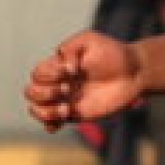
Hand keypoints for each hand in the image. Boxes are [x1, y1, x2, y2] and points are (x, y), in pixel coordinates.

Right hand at [25, 31, 144, 131]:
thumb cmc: (112, 53)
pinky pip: (53, 124)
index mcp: (58, 67)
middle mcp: (58, 84)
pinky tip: (65, 117)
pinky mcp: (76, 114)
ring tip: (68, 108)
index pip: (37, 73)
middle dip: (46, 92)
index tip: (74, 69)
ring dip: (48, 110)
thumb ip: (70, 47)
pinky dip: (51, 124)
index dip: (51, 73)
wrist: (133, 72)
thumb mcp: (89, 40)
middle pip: (31, 92)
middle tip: (70, 88)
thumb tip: (62, 66)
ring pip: (37, 110)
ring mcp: (65, 100)